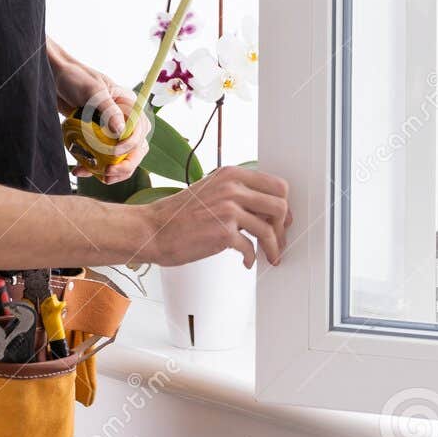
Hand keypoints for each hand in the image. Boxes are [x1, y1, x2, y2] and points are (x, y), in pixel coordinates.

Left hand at [67, 79, 150, 184]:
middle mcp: (124, 121)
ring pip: (120, 158)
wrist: (55, 79)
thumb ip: (108, 109)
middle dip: (124, 166)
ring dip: (110, 171)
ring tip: (96, 176)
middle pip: (135, 149)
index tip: (114, 153)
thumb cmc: (76, 78)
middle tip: (107, 174)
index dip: (130, 146)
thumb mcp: (92, 91)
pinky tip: (79, 169)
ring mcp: (110, 132)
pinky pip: (100, 158)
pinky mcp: (96, 139)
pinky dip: (92, 167)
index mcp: (130, 107)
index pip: (140, 132)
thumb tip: (120, 132)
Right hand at [141, 165, 292, 267]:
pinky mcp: (223, 233)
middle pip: (280, 206)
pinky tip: (247, 261)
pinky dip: (252, 258)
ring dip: (273, 247)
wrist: (153, 230)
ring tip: (269, 256)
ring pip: (269, 229)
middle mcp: (232, 188)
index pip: (277, 185)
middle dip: (283, 228)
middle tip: (279, 240)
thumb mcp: (211, 190)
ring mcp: (228, 209)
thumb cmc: (179, 214)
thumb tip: (266, 208)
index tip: (282, 220)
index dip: (284, 205)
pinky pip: (251, 248)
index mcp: (231, 175)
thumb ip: (237, 193)